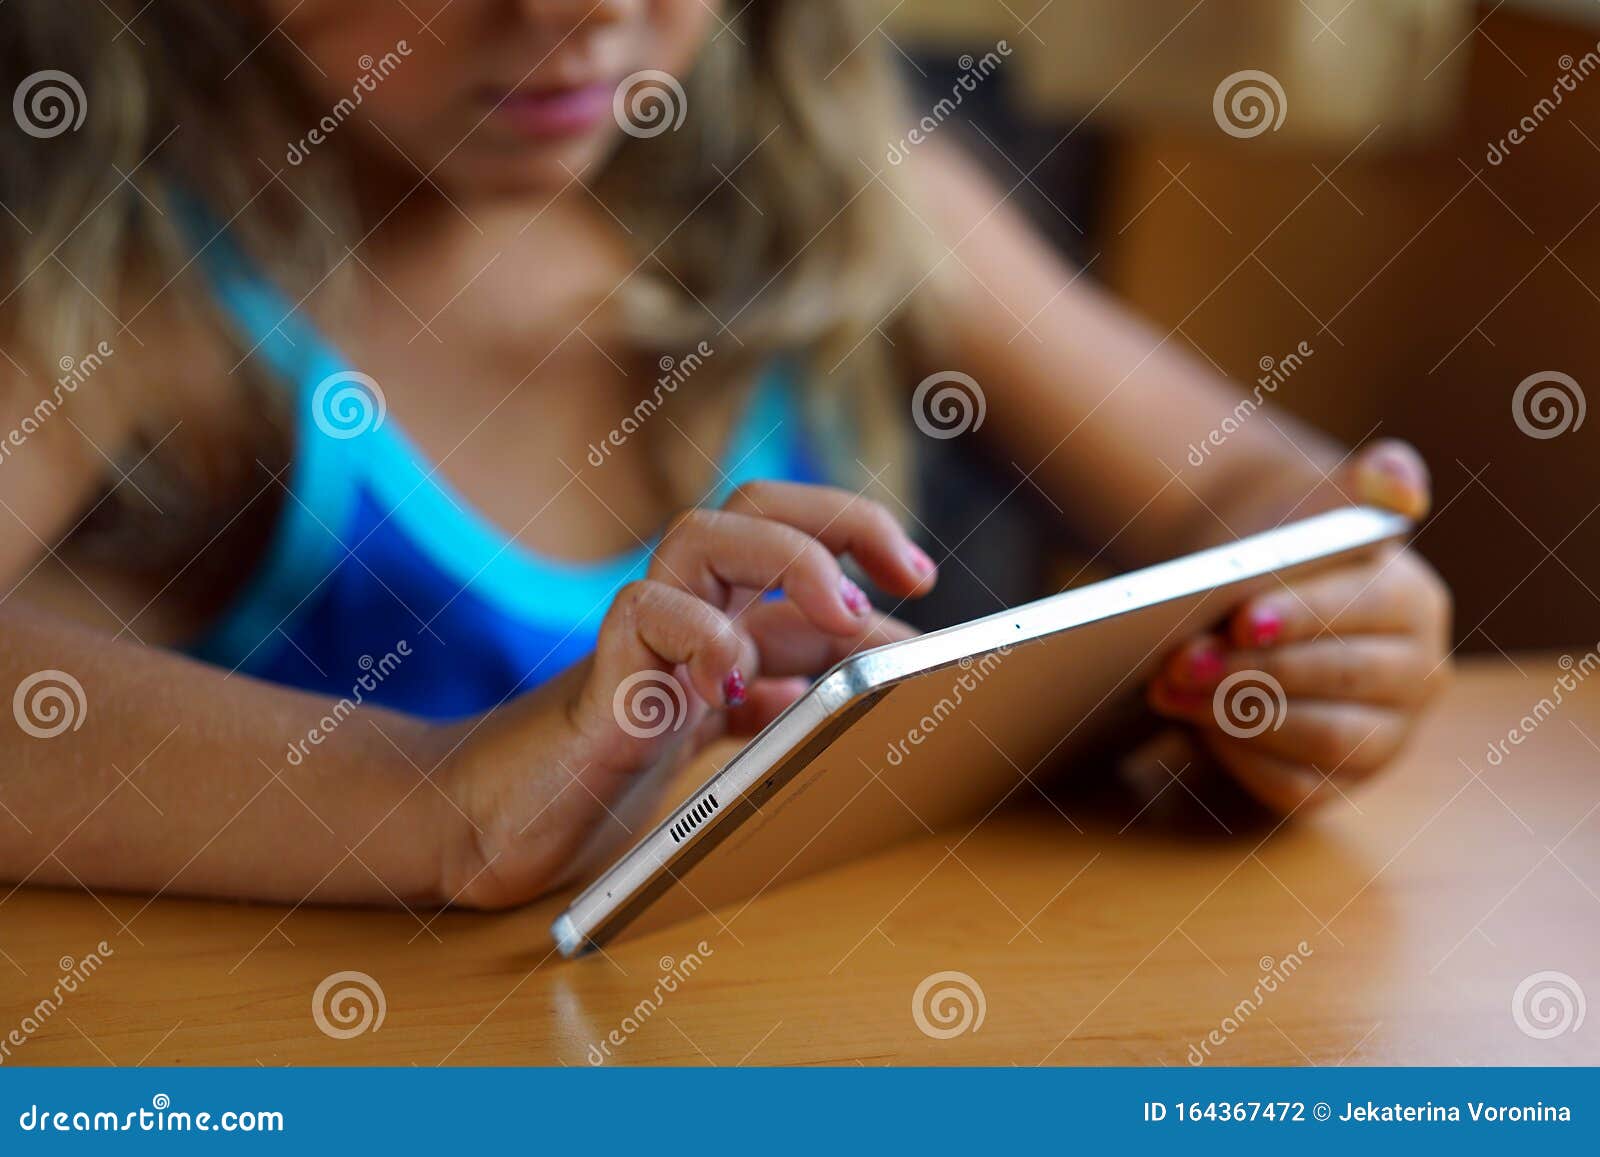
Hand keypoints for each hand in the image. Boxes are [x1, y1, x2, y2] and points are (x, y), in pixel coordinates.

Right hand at [433, 482, 936, 907]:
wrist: (501, 821)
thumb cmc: (614, 768)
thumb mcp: (725, 725)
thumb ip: (790, 685)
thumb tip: (881, 656)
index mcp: (714, 613)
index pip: (792, 535)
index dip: (862, 538)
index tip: (922, 579)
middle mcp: (678, 608)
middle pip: (753, 504)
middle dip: (840, 518)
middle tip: (911, 574)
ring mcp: (636, 638)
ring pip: (698, 534)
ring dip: (786, 559)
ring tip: (845, 613)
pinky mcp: (599, 684)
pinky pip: (643, 616)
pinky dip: (702, 637)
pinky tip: (737, 682)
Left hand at [1146, 440, 1452, 812]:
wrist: (1244, 592)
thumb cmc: (1278, 551)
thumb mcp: (1313, 505)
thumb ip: (1362, 481)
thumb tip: (1399, 480)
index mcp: (1414, 602)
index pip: (1367, 609)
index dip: (1302, 616)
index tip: (1240, 616)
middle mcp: (1417, 675)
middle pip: (1343, 678)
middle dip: (1257, 669)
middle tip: (1183, 661)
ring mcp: (1386, 736)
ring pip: (1325, 739)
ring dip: (1241, 716)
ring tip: (1171, 691)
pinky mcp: (1340, 782)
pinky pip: (1298, 786)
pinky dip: (1245, 760)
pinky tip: (1195, 729)